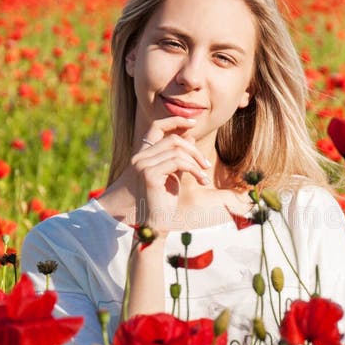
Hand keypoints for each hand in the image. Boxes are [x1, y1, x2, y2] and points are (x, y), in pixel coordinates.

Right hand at [130, 117, 211, 231]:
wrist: (156, 223)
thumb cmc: (165, 201)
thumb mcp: (175, 173)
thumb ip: (179, 156)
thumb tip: (190, 137)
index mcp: (142, 155)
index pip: (157, 127)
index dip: (175, 120)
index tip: (193, 122)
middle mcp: (139, 157)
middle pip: (173, 139)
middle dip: (194, 150)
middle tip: (206, 164)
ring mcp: (142, 165)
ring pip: (177, 150)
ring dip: (196, 162)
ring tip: (204, 175)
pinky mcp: (149, 174)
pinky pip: (178, 162)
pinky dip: (194, 169)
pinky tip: (201, 179)